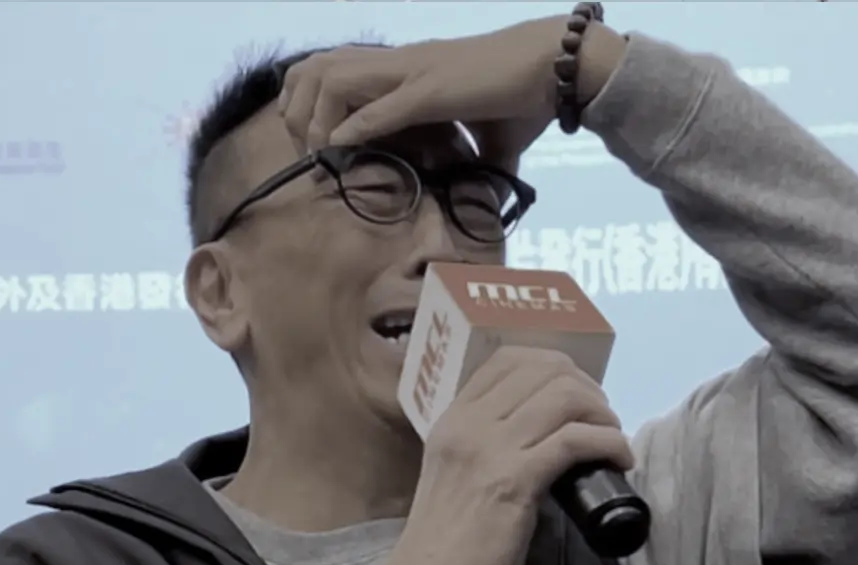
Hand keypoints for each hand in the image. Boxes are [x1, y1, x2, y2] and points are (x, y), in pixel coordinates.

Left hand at [278, 16, 627, 170]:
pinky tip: (337, 150)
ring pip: (335, 79)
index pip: (333, 69)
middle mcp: (401, 63)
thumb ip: (477, 166)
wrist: (561, 66)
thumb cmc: (526, 97)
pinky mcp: (433, 89)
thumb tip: (484, 207)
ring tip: (317, 155)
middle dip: (296, 110)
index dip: (307, 102)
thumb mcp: (490, 138)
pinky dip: (353, 129)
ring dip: (317, 119)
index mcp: (407, 68)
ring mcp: (414, 72)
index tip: (310, 144)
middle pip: (317, 68)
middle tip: (303, 151)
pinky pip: (380, 107)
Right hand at [357, 347, 632, 564]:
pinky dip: (608, 443)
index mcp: (451, 420)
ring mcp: (489, 448)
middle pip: (544, 370)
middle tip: (603, 421)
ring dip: (603, 414)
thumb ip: (485, 452)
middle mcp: (468, 424)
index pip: (508, 359)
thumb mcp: (456, 478)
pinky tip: (619, 460)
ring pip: (565, 397)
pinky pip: (575, 440)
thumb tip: (539, 443)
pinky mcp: (513, 480)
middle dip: (589, 389)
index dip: (557, 368)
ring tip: (613, 441)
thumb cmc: (444, 548)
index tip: (578, 398)